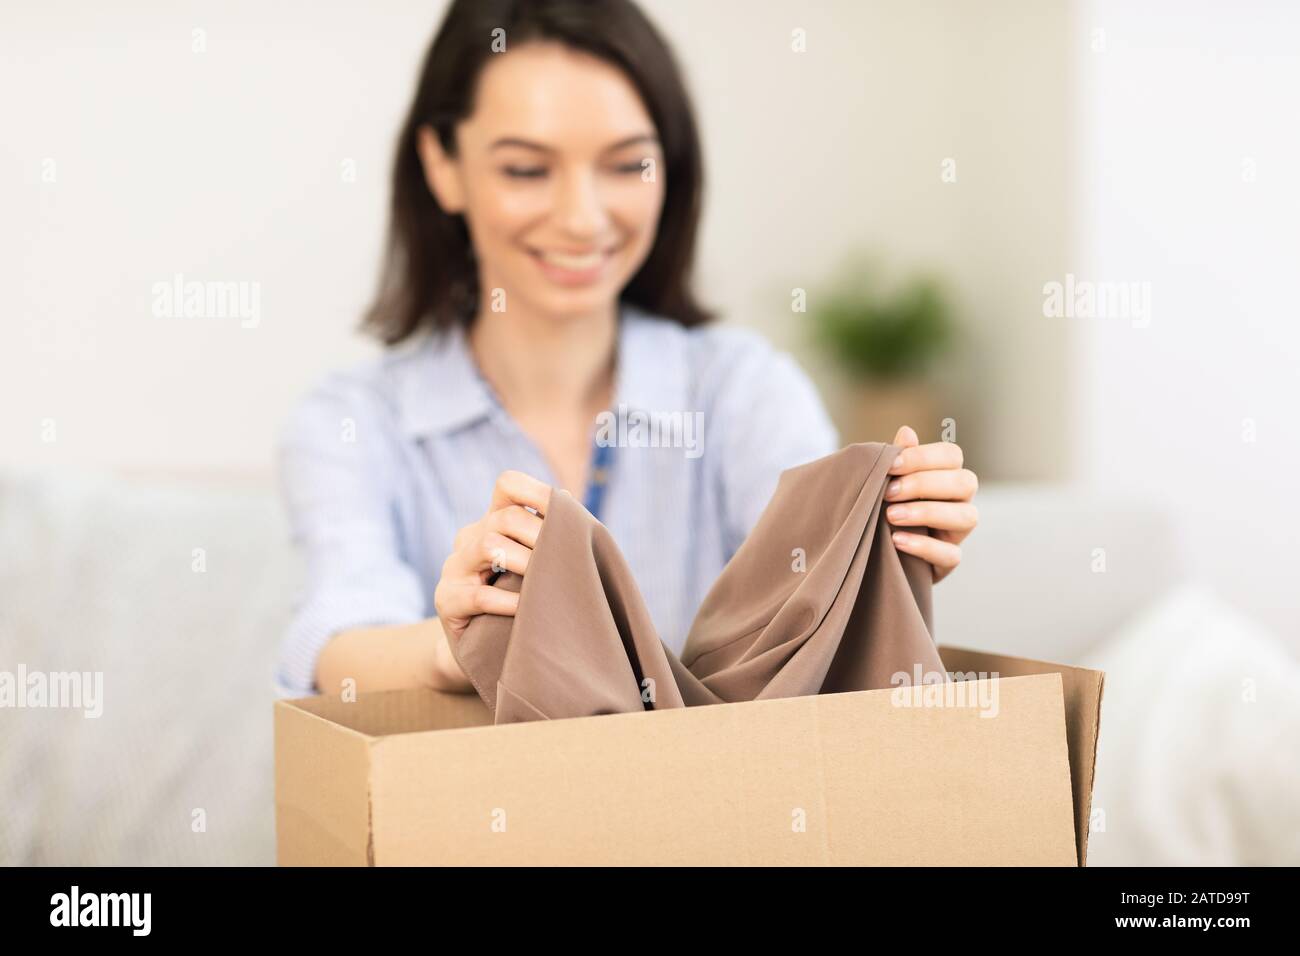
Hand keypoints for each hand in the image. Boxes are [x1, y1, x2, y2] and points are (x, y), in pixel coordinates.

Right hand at [433, 470, 550, 645]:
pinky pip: (479, 595)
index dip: (536, 490)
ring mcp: (454, 567)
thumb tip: (569, 499)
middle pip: (505, 517)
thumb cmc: (518, 600)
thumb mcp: (533, 565)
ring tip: (546, 582)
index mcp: (493, 522)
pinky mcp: (446, 599)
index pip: (508, 486)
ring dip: (525, 562)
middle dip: (540, 535)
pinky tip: (527, 610)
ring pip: (488, 544)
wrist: (482, 650)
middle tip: (566, 559)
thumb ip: (547, 536)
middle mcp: (470, 537)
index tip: (567, 507)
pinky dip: (508, 602)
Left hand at [883, 425, 977, 582]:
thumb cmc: (881, 505)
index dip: (924, 457)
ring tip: (891, 516)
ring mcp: (956, 533)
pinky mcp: (947, 563)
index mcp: (946, 475)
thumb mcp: (886, 482)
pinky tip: (897, 540)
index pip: (952, 455)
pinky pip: (951, 555)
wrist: (868, 550)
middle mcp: (959, 501)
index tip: (891, 465)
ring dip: (928, 513)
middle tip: (889, 492)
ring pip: (967, 517)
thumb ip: (898, 461)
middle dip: (925, 484)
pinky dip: (924, 546)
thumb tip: (907, 432)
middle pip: (965, 482)